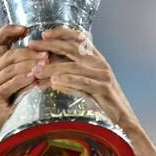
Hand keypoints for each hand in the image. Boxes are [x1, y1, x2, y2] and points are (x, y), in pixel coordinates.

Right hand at [0, 24, 46, 139]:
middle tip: (47, 53)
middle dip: (30, 52)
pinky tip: (36, 78)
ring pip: (11, 68)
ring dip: (30, 64)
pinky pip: (11, 84)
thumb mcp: (28, 84)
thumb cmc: (24, 109)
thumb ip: (32, 67)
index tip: (26, 28)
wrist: (11, 136)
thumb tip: (49, 50)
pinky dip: (24, 79)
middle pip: (10, 54)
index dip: (9, 30)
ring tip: (45, 64)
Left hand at [26, 28, 141, 140]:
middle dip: (50, 45)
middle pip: (72, 49)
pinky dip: (68, 80)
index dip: (62, 33)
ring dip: (52, 67)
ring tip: (37, 70)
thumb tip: (48, 76)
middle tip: (32, 45)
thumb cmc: (103, 105)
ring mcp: (103, 75)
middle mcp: (100, 63)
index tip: (45, 34)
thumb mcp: (85, 87)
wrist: (123, 121)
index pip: (79, 39)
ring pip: (73, 66)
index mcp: (96, 59)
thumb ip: (70, 78)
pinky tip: (54, 81)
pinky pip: (82, 82)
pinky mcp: (104, 89)